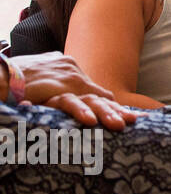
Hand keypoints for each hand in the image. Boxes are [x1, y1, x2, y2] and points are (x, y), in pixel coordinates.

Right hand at [4, 52, 141, 129]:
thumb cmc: (13, 80)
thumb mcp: (42, 84)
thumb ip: (59, 90)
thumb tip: (72, 104)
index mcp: (69, 68)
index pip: (95, 91)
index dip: (110, 106)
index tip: (128, 118)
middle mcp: (69, 70)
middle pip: (98, 95)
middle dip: (116, 110)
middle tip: (134, 122)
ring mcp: (60, 78)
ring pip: (89, 98)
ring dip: (105, 113)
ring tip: (119, 126)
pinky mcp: (47, 87)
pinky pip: (68, 100)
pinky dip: (79, 110)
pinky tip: (89, 121)